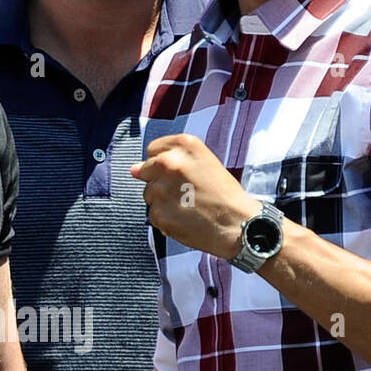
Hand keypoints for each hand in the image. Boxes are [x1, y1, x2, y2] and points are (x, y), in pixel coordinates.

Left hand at [132, 133, 257, 256]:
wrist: (238, 224)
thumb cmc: (225, 195)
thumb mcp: (205, 164)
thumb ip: (170, 160)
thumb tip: (133, 169)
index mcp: (185, 145)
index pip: (153, 149)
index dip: (163, 163)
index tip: (176, 174)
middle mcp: (169, 162)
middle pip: (146, 171)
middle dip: (160, 182)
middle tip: (185, 194)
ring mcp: (161, 188)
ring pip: (148, 194)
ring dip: (162, 201)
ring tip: (188, 207)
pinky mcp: (158, 212)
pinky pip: (153, 214)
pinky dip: (165, 219)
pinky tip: (185, 219)